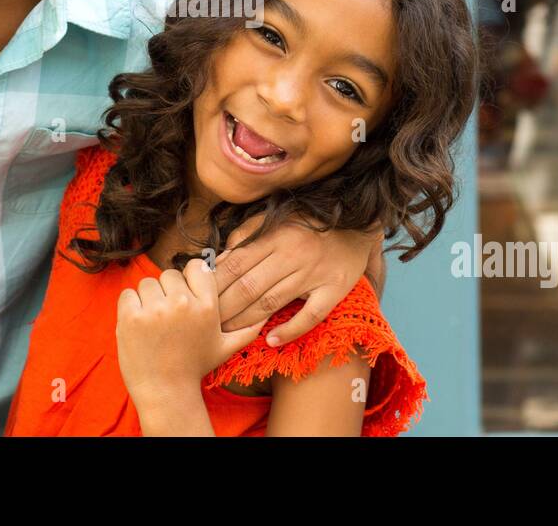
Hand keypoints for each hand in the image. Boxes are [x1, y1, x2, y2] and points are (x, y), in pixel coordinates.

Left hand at [116, 258, 265, 405]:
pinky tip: (139, 324)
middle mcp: (182, 304)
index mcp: (206, 306)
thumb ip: (246, 329)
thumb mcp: (225, 348)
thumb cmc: (195, 368)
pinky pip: (128, 294)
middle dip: (168, 291)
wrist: (166, 393)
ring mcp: (155, 310)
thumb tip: (265, 316)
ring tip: (155, 322)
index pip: (196, 266)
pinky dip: (130, 306)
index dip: (189, 277)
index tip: (186, 292)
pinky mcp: (131, 317)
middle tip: (169, 315)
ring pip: (148, 282)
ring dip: (149, 298)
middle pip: (169, 274)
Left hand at [214, 216, 380, 345]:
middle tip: (206, 323)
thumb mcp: (276, 217)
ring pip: (272, 302)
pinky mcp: (334, 290)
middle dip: (224, 308)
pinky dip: (290, 330)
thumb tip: (220, 258)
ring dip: (246, 321)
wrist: (358, 223)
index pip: (236, 264)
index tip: (199, 299)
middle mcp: (293, 254)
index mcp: (275, 235)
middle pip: (249, 286)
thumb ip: (247, 234)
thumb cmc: (310, 222)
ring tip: (228, 334)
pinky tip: (270, 340)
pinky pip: (310, 316)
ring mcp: (314, 274)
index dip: (215, 285)